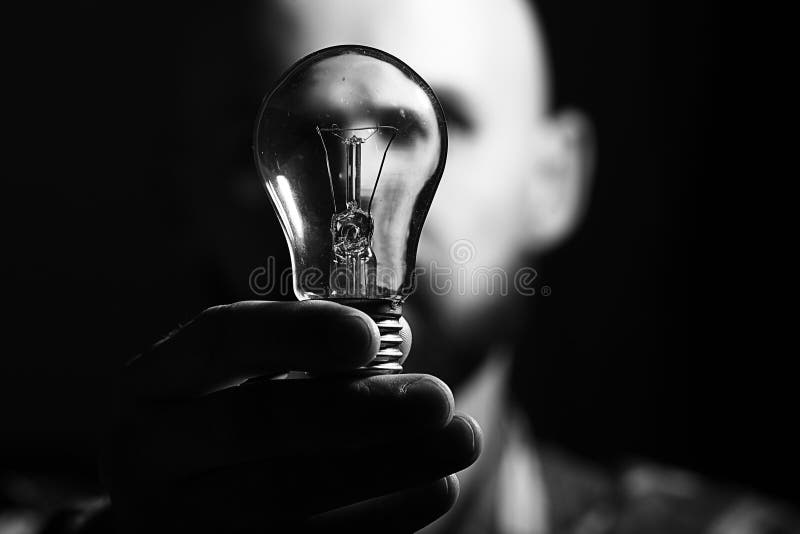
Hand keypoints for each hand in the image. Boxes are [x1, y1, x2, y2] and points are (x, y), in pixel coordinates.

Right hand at [101, 300, 481, 532]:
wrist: (168, 515)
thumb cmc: (220, 429)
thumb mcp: (233, 383)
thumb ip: (297, 354)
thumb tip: (394, 341)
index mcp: (154, 385)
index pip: (220, 341)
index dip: (296, 333)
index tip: (369, 335)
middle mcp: (152, 454)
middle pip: (259, 424)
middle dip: (361, 410)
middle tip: (440, 398)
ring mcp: (178, 522)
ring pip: (286, 498)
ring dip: (388, 469)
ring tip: (460, 442)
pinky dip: (379, 521)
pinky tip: (432, 493)